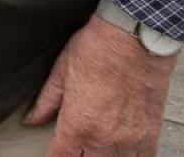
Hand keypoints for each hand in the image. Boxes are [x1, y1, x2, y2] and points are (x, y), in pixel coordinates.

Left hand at [22, 15, 176, 155]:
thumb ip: (46, 101)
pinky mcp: (151, 132)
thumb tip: (32, 118)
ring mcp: (130, 138)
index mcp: (77, 124)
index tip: (53, 152)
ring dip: (104, 156)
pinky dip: (132, 156)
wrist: (134, 37)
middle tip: (77, 144)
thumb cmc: (97, 49)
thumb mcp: (61, 72)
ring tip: (97, 146)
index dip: (54, 156)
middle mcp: (104, 138)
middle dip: (79, 155)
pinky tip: (122, 150)